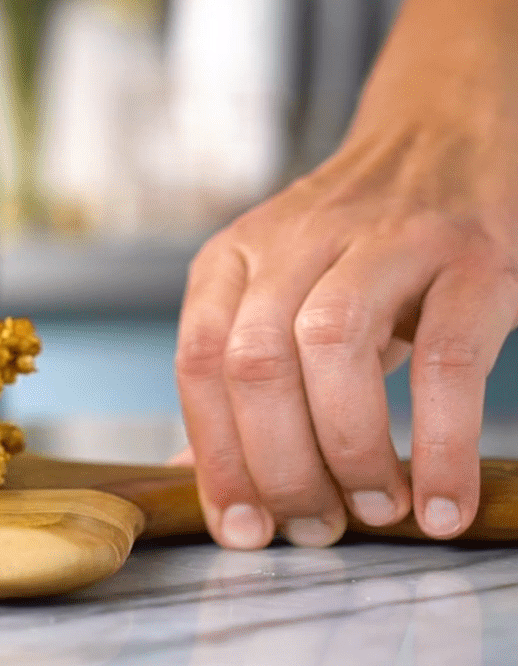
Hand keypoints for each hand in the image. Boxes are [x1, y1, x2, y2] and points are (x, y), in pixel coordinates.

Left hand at [175, 89, 517, 547]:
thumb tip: (195, 480)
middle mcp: (295, 243)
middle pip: (255, 363)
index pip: (198, 363)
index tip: (242, 530)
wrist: (445, 134)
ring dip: (350, 450)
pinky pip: (446, 360)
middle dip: (281, 466)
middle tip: (317, 528)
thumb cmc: (357, 245)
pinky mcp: (470, 255)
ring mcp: (384, 241)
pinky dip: (440, 442)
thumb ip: (239, 380)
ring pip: (332, 350)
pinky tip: (439, 498)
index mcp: (233, 260)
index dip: (216, 458)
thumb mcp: (280, 296)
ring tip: (376, 511)